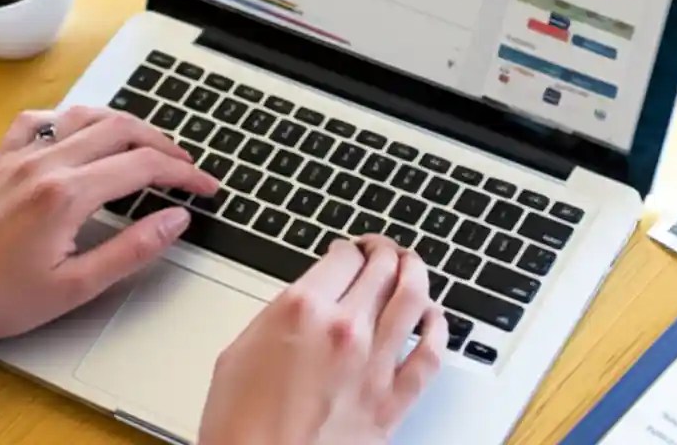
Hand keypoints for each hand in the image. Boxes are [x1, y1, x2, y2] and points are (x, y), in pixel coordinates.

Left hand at [0, 107, 218, 352]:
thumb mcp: (76, 287)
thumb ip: (133, 249)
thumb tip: (175, 220)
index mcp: (66, 195)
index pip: (144, 166)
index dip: (184, 173)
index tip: (205, 186)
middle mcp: (44, 164)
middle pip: (121, 129)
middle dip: (164, 144)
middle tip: (185, 167)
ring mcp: (19, 156)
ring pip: (86, 116)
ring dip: (125, 126)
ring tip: (147, 147)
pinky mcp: (0, 160)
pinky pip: (41, 121)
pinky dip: (72, 120)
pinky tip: (83, 135)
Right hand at [199, 235, 447, 444]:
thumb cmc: (239, 428)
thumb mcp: (239, 352)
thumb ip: (279, 318)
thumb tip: (305, 304)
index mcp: (301, 310)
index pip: (345, 257)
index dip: (350, 249)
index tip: (349, 253)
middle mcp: (344, 329)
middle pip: (383, 269)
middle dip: (385, 253)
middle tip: (383, 252)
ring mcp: (374, 364)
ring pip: (413, 298)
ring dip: (416, 274)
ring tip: (413, 267)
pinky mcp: (393, 401)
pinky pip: (431, 354)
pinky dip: (438, 328)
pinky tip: (433, 319)